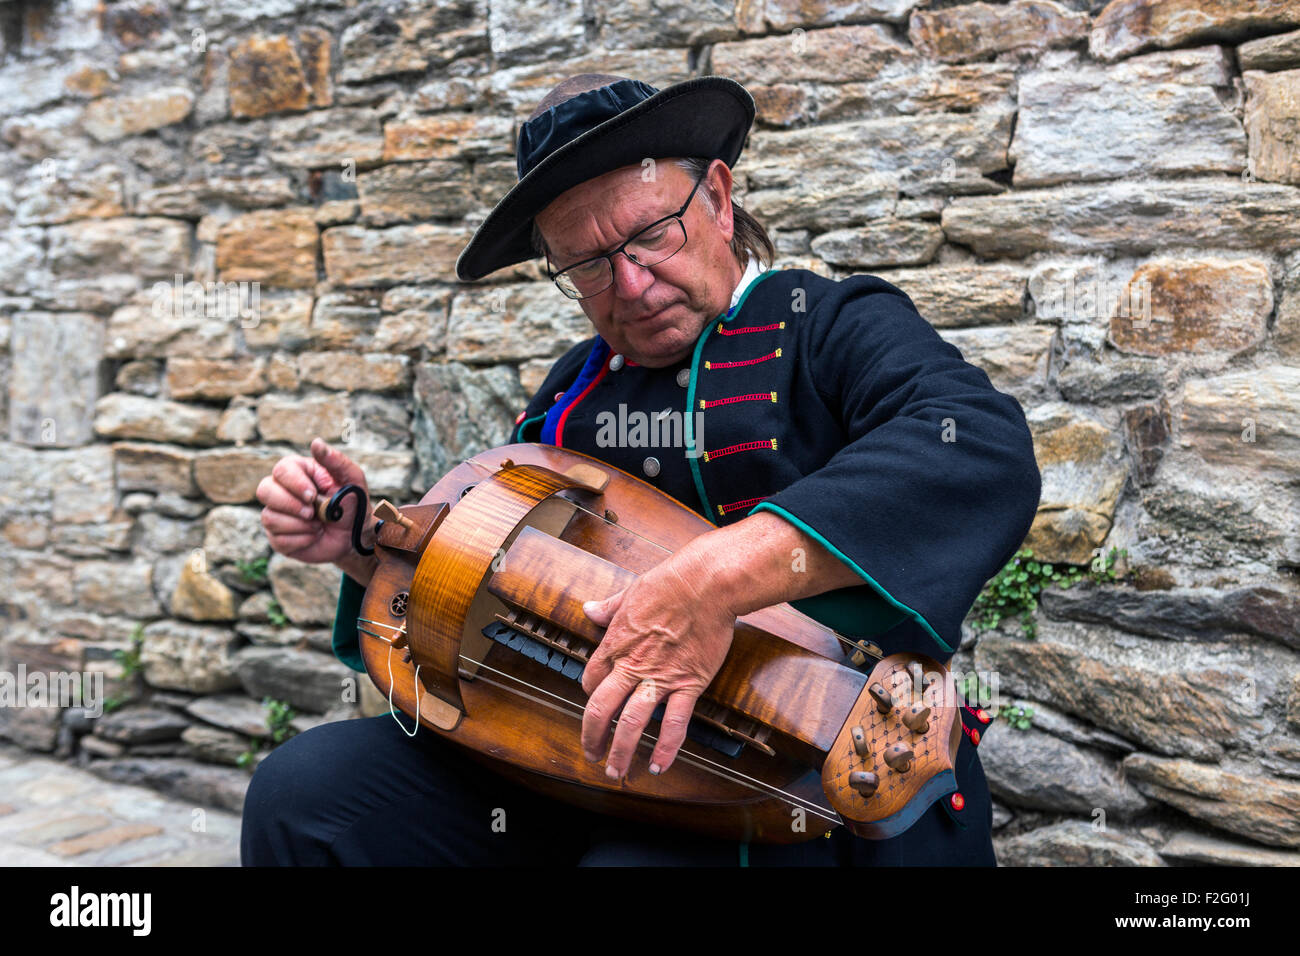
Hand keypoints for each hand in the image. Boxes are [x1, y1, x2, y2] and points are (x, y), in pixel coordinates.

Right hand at [256, 437, 370, 564]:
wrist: (354, 535)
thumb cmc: (352, 503)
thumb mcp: (352, 480)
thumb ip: (336, 461)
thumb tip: (316, 443)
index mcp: (297, 471)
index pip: (281, 470)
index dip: (294, 484)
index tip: (313, 495)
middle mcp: (281, 490)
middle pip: (264, 491)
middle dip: (290, 505)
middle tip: (313, 513)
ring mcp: (276, 514)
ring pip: (270, 518)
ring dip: (301, 525)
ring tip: (319, 524)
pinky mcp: (277, 537)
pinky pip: (277, 540)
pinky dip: (301, 540)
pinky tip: (313, 536)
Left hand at [579, 545, 735, 780]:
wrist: (706, 583)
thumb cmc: (669, 582)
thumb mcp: (630, 592)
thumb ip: (608, 608)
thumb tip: (589, 608)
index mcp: (615, 643)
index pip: (591, 679)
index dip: (589, 695)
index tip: (594, 703)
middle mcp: (632, 665)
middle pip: (601, 708)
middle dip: (592, 736)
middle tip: (591, 754)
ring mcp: (660, 678)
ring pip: (631, 723)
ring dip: (620, 751)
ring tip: (615, 772)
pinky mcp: (688, 684)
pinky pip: (674, 724)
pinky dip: (665, 748)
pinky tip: (658, 766)